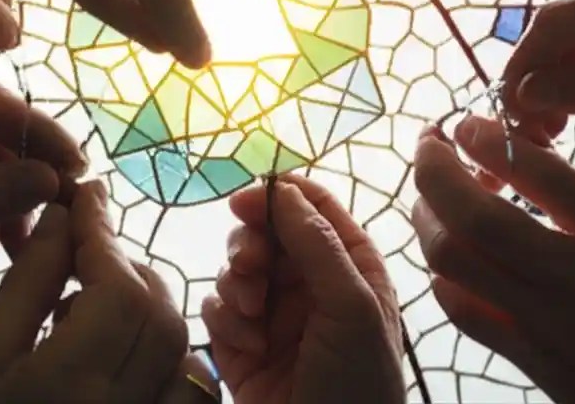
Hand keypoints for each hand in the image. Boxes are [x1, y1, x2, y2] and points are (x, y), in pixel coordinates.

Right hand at [0, 181, 214, 403]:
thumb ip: (29, 282)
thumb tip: (66, 215)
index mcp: (70, 386)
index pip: (118, 290)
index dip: (104, 234)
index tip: (86, 197)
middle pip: (159, 316)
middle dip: (127, 268)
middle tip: (82, 251)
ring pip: (180, 351)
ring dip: (150, 307)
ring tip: (94, 301)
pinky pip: (183, 391)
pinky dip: (165, 355)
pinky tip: (117, 347)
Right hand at [201, 175, 403, 403]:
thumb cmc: (356, 386)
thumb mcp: (351, 308)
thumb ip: (318, 243)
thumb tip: (282, 189)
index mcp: (352, 266)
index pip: (313, 207)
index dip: (278, 196)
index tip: (246, 202)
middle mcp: (312, 284)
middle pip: (265, 231)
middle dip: (251, 245)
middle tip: (250, 269)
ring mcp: (275, 315)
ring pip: (236, 267)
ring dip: (237, 285)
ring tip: (252, 317)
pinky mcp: (241, 345)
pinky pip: (217, 307)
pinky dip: (225, 320)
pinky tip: (248, 349)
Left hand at [412, 116, 574, 403]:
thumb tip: (522, 161)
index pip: (539, 172)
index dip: (488, 139)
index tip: (467, 123)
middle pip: (476, 215)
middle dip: (434, 170)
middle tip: (427, 145)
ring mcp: (546, 323)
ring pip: (453, 258)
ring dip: (428, 216)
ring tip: (431, 197)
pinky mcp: (527, 359)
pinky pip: (460, 308)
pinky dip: (441, 272)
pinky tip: (448, 256)